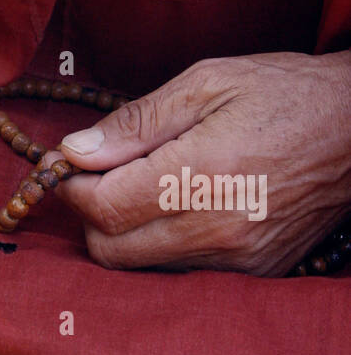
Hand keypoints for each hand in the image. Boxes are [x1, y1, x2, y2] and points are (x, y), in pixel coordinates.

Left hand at [42, 52, 350, 274]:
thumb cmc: (283, 93)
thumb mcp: (205, 83)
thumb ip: (136, 123)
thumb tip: (75, 150)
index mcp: (199, 175)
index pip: (101, 209)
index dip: (72, 186)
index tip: (72, 162)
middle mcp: (217, 229)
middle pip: (111, 251)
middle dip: (93, 214)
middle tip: (103, 174)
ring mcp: (239, 257)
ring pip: (144, 267)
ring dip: (126, 233)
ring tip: (144, 185)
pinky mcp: (258, 271)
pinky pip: (184, 272)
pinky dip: (164, 245)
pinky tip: (179, 206)